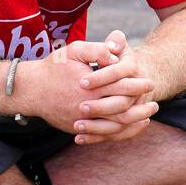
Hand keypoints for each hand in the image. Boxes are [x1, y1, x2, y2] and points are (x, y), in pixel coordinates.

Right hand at [18, 34, 153, 138]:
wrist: (31, 89)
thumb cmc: (54, 67)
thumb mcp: (75, 51)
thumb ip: (97, 50)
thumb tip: (116, 53)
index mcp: (90, 86)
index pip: (120, 86)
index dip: (137, 84)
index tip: (149, 81)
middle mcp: (87, 106)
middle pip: (122, 109)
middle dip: (140, 106)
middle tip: (154, 101)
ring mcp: (82, 120)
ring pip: (114, 127)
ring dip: (134, 122)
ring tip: (147, 117)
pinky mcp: (77, 128)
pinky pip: (102, 135)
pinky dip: (119, 133)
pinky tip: (129, 126)